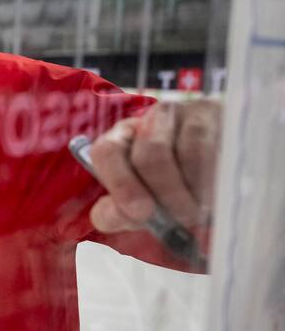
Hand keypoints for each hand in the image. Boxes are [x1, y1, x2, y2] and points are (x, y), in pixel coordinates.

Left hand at [89, 99, 220, 233]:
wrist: (224, 174)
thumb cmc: (174, 192)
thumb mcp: (142, 205)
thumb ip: (117, 213)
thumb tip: (108, 216)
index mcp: (122, 138)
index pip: (107, 151)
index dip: (121, 184)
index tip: (141, 213)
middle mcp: (150, 119)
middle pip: (150, 154)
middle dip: (166, 194)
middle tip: (181, 219)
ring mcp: (185, 111)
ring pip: (186, 152)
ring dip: (194, 190)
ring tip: (199, 211)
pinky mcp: (216, 113)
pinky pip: (214, 148)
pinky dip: (211, 180)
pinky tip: (214, 195)